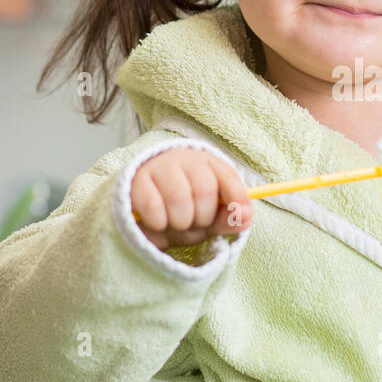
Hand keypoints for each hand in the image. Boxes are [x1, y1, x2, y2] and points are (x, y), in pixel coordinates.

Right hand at [130, 148, 253, 250]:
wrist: (137, 206)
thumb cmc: (179, 211)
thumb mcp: (206, 218)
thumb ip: (227, 219)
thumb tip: (246, 217)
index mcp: (206, 163)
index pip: (227, 175)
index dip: (238, 197)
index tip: (241, 217)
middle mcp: (183, 158)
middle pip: (205, 189)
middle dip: (202, 217)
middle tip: (193, 223)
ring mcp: (157, 167)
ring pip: (179, 198)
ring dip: (180, 222)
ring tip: (174, 223)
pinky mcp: (135, 181)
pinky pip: (154, 207)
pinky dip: (159, 223)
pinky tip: (157, 222)